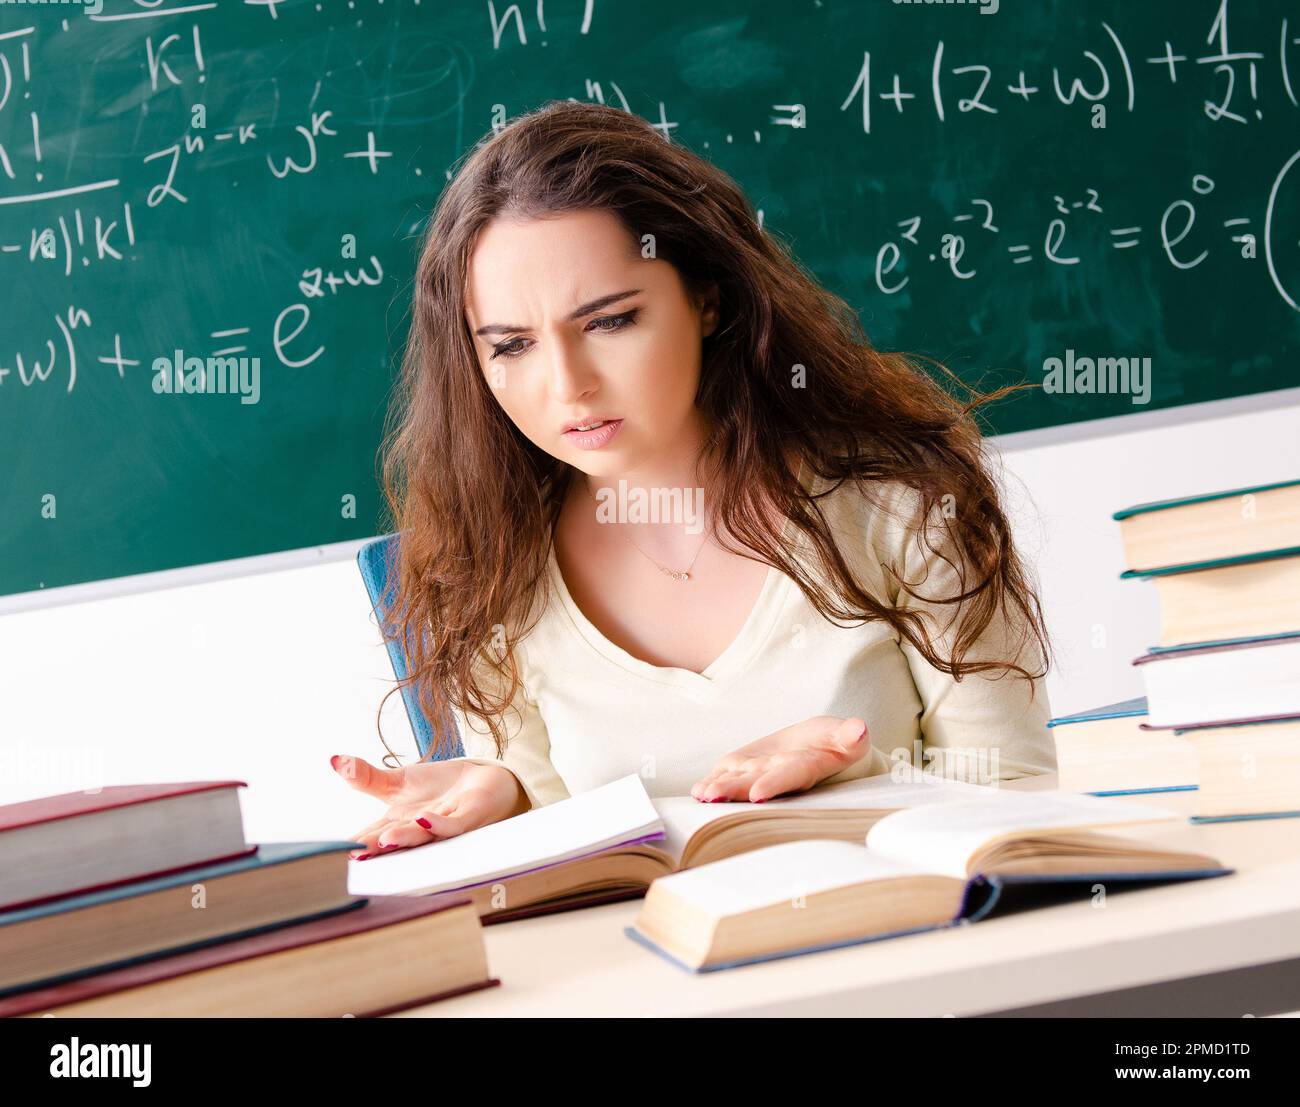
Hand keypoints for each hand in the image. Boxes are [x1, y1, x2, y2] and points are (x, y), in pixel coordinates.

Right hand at [330, 754, 528, 858]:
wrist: (483, 782)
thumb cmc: (438, 789)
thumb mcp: (396, 781)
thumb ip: (365, 777)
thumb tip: (334, 760)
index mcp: (394, 825)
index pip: (366, 837)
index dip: (349, 845)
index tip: (325, 855)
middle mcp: (415, 831)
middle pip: (391, 842)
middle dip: (372, 851)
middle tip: (349, 858)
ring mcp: (440, 827)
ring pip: (420, 837)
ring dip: (403, 838)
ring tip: (384, 840)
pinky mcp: (466, 819)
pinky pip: (451, 824)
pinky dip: (437, 823)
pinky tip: (423, 818)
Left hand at [689, 716, 869, 803]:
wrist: (816, 746)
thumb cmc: (835, 743)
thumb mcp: (847, 736)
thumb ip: (850, 735)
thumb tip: (860, 729)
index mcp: (804, 769)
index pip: (789, 777)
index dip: (774, 785)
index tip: (757, 793)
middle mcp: (778, 776)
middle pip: (754, 784)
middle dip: (734, 791)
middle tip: (714, 795)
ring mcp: (758, 774)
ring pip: (736, 783)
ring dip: (719, 789)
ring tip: (702, 793)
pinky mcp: (744, 769)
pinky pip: (726, 777)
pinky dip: (712, 782)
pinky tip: (699, 790)